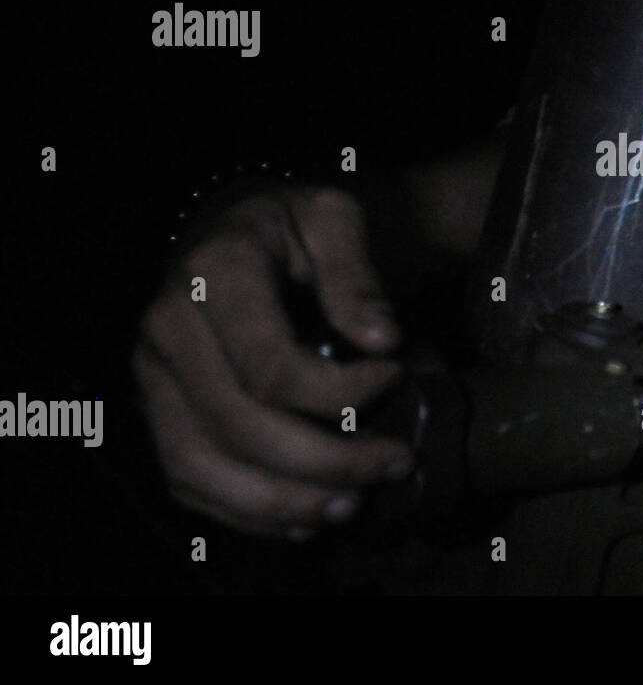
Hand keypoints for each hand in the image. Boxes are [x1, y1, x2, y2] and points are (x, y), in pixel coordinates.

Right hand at [132, 186, 414, 539]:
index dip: (340, 391)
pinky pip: (187, 479)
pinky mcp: (156, 410)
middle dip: (326, 461)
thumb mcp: (332, 218)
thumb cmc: (289, 225)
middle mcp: (168, 328)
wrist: (230, 226)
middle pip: (240, 425)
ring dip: (282, 501)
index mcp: (214, 275)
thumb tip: (383, 338)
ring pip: (203, 465)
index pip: (271, 366)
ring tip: (351, 506)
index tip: (395, 377)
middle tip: (395, 464)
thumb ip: (357, 273)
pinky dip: (245, 512)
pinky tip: (303, 518)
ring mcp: (153, 376)